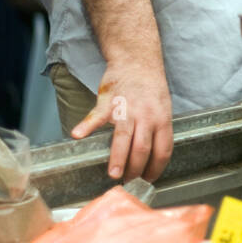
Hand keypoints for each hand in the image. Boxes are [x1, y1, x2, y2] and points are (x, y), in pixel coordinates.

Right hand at [70, 60, 173, 181]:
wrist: (137, 60)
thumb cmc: (150, 87)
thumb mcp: (163, 108)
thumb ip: (158, 131)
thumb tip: (152, 158)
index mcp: (162, 119)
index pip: (162, 150)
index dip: (156, 169)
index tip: (148, 180)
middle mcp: (146, 116)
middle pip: (142, 148)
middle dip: (136, 169)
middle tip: (129, 182)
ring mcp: (126, 109)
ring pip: (123, 137)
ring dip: (118, 157)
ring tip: (113, 175)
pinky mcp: (108, 101)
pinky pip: (97, 116)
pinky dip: (86, 125)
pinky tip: (77, 136)